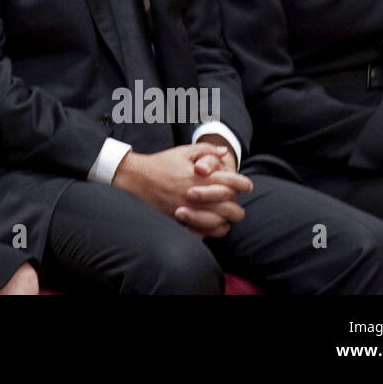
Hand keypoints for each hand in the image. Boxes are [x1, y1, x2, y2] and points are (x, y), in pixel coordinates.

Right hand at [114, 143, 252, 239]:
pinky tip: (213, 222)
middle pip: (232, 208)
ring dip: (226, 218)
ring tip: (225, 213)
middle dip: (237, 204)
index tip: (246, 185)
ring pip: (221, 223)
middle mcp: (197, 197)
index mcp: (200, 178)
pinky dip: (213, 229)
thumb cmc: (160, 164)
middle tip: (234, 200)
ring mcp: (190, 212)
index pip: (232, 184)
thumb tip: (225, 152)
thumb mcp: (183, 151)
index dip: (244, 184)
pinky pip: (206, 233)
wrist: (136, 178)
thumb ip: (206, 149)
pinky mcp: (181, 222)